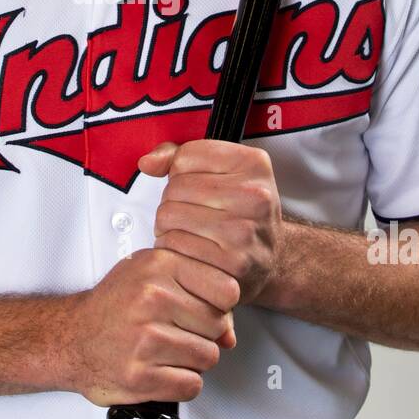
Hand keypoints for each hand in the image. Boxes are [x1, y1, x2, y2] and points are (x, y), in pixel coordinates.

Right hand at [66, 247, 239, 408]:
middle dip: (205, 334)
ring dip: (193, 360)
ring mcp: (146, 338)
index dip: (221, 305)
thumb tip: (230, 334)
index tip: (204, 309)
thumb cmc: (113, 308)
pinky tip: (163, 370)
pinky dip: (181, 383)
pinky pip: (191, 384)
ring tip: (168, 351)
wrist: (71, 338)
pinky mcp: (140, 375)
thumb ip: (196, 291)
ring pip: (209, 357)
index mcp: (158, 266)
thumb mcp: (151, 275)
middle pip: (219, 326)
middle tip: (179, 332)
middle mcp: (152, 298)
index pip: (227, 290)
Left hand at [138, 139, 283, 307]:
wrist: (271, 256)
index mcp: (253, 164)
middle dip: (171, 200)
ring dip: (166, 226)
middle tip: (187, 211)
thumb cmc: (242, 211)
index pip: (185, 156)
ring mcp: (244, 230)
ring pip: (168, 216)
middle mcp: (255, 195)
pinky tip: (189, 248)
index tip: (193, 183)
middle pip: (174, 188)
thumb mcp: (222, 171)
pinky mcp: (231, 262)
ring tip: (186, 229)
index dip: (178, 172)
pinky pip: (174, 246)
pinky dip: (171, 248)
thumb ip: (180, 157)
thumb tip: (148, 162)